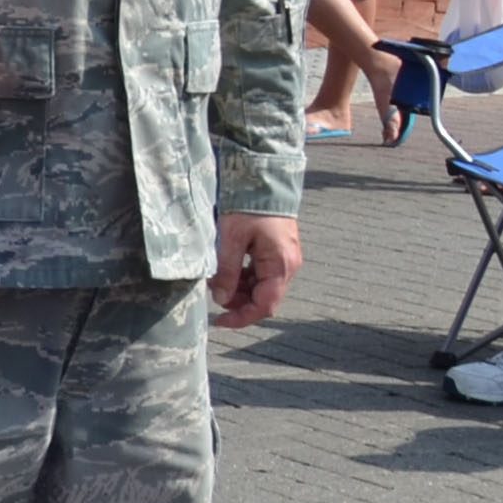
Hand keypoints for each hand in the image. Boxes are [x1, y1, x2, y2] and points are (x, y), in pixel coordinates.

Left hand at [212, 212, 300, 328]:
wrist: (262, 181)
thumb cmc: (248, 207)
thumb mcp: (231, 240)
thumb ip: (227, 272)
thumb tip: (221, 300)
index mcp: (281, 265)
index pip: (265, 305)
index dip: (242, 317)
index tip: (219, 321)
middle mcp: (288, 265)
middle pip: (264, 298)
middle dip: (238, 301)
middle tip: (213, 292)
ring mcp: (284, 258)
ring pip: (261, 286)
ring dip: (239, 288)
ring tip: (216, 278)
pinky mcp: (276, 251)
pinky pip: (260, 273)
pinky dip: (243, 276)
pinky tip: (226, 268)